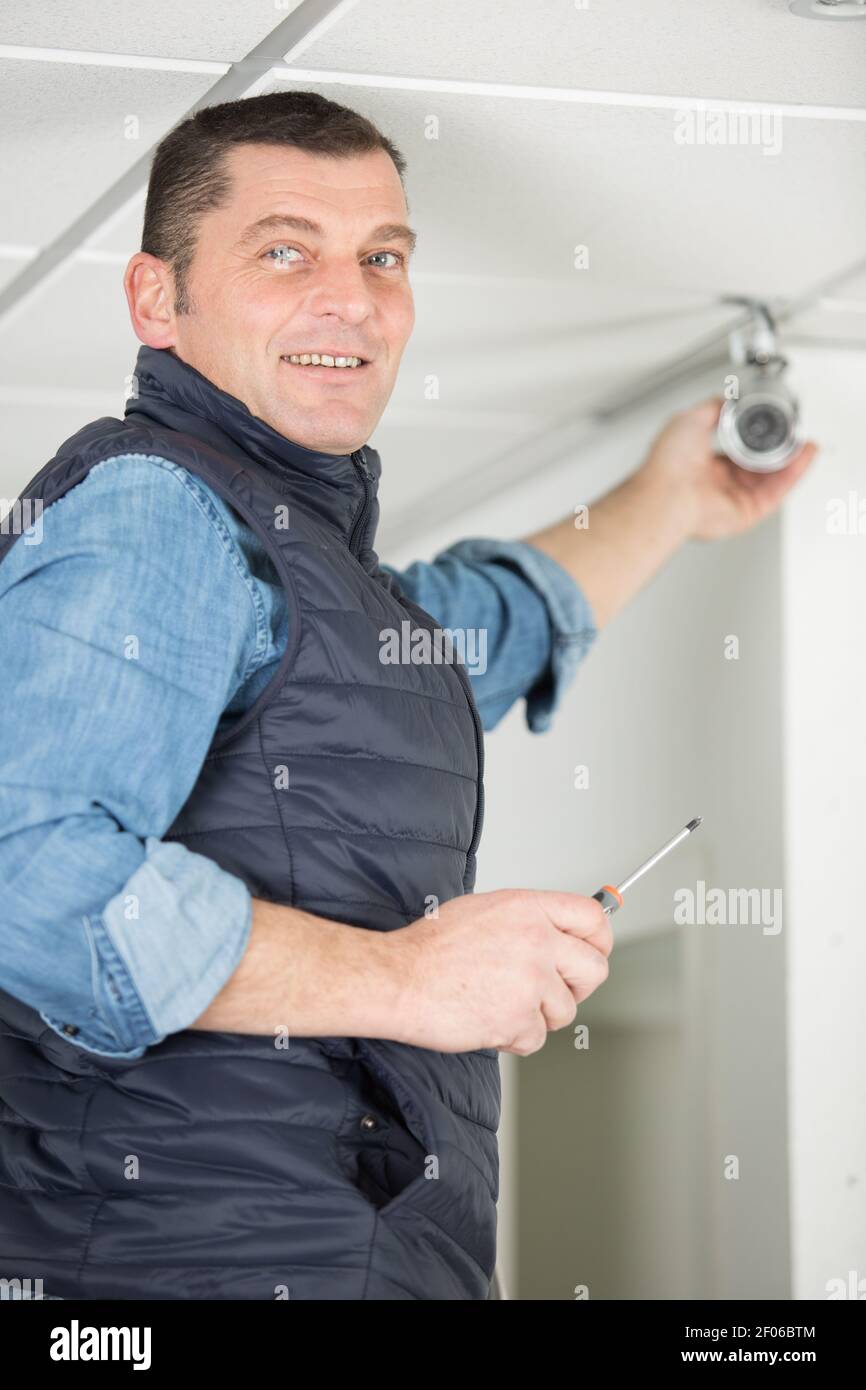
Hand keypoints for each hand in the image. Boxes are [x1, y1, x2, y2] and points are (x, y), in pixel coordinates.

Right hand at [386, 888, 612, 1055]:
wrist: (399, 978)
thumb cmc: (431, 947)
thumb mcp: (485, 910)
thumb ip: (528, 920)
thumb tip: (559, 934)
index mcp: (528, 909)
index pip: (591, 918)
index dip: (599, 939)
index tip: (594, 950)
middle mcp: (536, 941)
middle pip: (595, 969)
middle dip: (579, 986)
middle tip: (555, 990)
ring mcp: (530, 981)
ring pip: (565, 1010)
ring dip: (539, 1015)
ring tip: (503, 1003)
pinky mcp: (518, 1018)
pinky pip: (536, 1038)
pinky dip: (514, 1037)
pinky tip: (489, 1019)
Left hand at [638, 398, 817, 541]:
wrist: (667, 491)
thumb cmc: (668, 463)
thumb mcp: (691, 419)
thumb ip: (714, 408)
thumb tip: (730, 400)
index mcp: (706, 463)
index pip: (741, 450)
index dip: (760, 438)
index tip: (775, 426)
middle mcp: (720, 482)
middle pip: (761, 466)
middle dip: (781, 450)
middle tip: (795, 434)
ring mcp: (733, 498)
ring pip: (773, 479)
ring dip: (792, 460)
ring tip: (805, 443)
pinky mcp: (746, 513)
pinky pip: (776, 493)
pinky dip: (793, 475)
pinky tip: (803, 457)